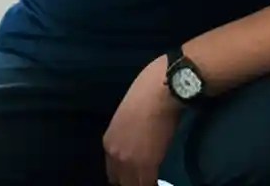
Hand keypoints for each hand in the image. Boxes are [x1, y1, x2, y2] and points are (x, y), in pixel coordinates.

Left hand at [103, 56, 181, 185]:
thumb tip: (137, 148)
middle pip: (120, 182)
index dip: (125, 177)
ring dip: (143, 183)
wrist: (159, 92)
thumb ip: (127, 140)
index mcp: (108, 143)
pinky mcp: (146, 164)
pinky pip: (148, 184)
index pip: (112, 173)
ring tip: (152, 181)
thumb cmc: (146, 99)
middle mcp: (114, 154)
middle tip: (145, 180)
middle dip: (132, 183)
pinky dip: (153, 184)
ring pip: (133, 185)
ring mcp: (128, 161)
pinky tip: (160, 183)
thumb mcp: (127, 122)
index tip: (136, 178)